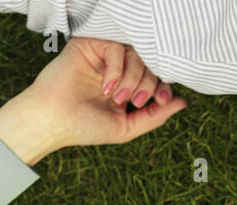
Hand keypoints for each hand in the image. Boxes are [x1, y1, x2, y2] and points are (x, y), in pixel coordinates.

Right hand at [0, 38, 186, 163]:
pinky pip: (117, 47)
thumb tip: (182, 102)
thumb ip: (156, 116)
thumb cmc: (85, 127)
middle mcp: (117, 69)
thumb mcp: (128, 127)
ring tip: (117, 96)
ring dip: (133, 78)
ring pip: (136, 53)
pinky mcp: (89, 45)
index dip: (163, 85)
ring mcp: (104, 56)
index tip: (160, 100)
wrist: (53, 121)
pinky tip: (106, 86)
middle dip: (149, 84)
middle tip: (134, 101)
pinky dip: (117, 68)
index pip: (156, 76)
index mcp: (127, 86)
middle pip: (150, 63)